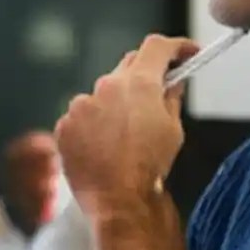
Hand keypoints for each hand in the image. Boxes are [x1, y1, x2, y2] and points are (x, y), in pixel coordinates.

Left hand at [54, 35, 199, 218]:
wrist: (120, 202)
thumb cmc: (150, 168)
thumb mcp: (173, 130)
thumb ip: (171, 97)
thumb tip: (173, 82)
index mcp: (139, 84)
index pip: (157, 47)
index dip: (175, 47)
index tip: (185, 54)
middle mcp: (106, 87)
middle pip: (128, 66)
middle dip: (143, 76)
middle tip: (154, 93)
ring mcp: (81, 106)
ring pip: (101, 94)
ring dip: (113, 105)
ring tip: (124, 135)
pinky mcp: (64, 126)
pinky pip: (81, 117)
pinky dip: (92, 125)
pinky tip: (102, 147)